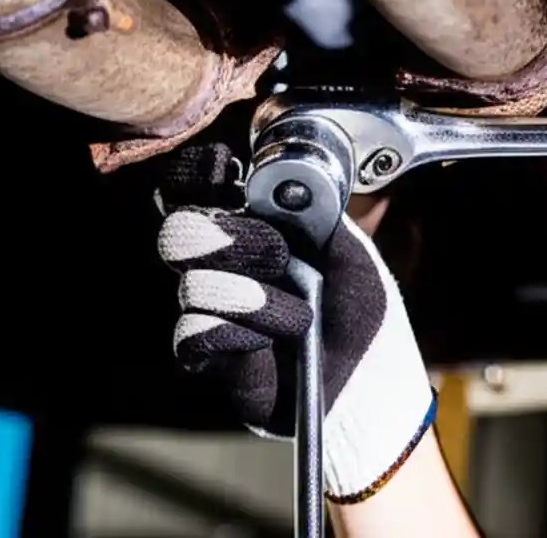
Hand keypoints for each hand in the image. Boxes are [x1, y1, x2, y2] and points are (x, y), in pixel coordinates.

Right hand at [156, 144, 435, 502]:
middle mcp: (218, 261)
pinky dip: (245, 333)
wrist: (366, 375)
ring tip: (299, 317)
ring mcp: (207, 306)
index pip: (194, 186)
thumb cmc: (357, 310)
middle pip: (180, 231)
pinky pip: (197, 331)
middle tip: (279, 257)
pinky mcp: (206, 353)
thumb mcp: (350, 251)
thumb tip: (277, 182)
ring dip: (257, 300)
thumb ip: (315, 212)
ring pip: (194, 284)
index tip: (220, 170)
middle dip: (234, 240)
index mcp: (250, 223)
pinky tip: (274, 342)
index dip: (195, 175)